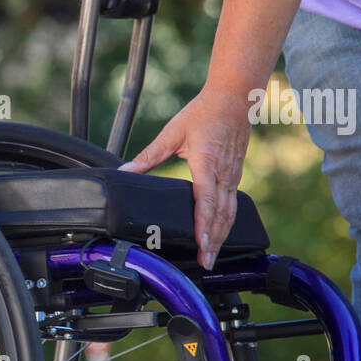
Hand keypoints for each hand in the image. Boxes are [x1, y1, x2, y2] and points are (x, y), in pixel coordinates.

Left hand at [118, 87, 251, 269]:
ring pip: (230, 213)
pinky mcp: (235, 175)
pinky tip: (219, 236)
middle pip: (221, 215)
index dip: (204, 225)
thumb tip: (124, 171)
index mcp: (207, 163)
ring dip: (222, 237)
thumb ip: (148, 156)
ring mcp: (233, 175)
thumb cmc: (203, 113)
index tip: (201, 244)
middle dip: (214, 241)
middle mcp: (223, 173)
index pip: (206, 201)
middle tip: (206, 263)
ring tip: (212, 256)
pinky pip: (233, 204)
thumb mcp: (172, 133)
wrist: (234, 97)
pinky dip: (226, 224)